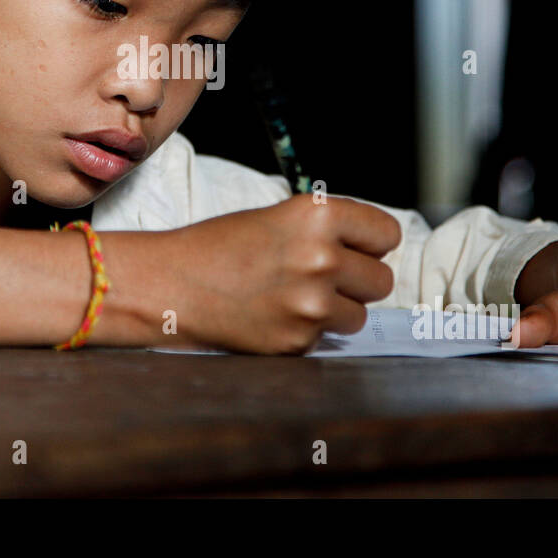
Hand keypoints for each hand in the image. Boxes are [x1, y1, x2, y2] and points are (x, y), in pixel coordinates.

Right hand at [158, 194, 398, 353]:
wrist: (171, 284)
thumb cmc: (219, 246)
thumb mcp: (278, 217)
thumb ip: (328, 230)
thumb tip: (370, 252)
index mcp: (317, 215)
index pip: (386, 234)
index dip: (368, 243)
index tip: (353, 248)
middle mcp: (321, 258)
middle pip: (382, 280)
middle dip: (357, 280)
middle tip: (322, 276)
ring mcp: (311, 304)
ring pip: (359, 315)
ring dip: (336, 310)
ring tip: (295, 297)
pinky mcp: (298, 341)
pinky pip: (326, 338)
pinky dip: (307, 331)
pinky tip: (274, 315)